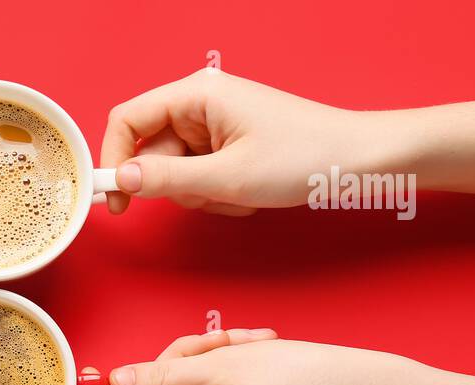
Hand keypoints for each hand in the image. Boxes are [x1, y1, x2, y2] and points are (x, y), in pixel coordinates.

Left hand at [80, 330, 417, 384]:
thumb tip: (118, 384)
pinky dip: (222, 378)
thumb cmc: (309, 380)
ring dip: (206, 363)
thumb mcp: (225, 365)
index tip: (91, 383)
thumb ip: (163, 377)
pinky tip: (252, 356)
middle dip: (178, 363)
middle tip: (217, 337)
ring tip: (246, 343)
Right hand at [101, 70, 382, 215]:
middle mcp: (201, 104)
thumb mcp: (228, 177)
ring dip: (201, 193)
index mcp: (197, 94)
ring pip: (176, 170)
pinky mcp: (229, 144)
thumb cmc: (305, 158)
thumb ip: (166, 180)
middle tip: (210, 195)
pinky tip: (248, 192)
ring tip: (240, 192)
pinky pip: (200, 175)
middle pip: (152, 150)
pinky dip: (218, 192)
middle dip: (176, 185)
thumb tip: (120, 182)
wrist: (361, 162)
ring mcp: (216, 125)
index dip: (114, 159)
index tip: (115, 198)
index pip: (127, 120)